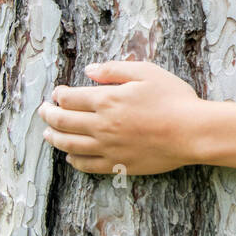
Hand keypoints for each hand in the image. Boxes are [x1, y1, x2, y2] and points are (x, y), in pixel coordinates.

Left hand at [39, 59, 203, 175]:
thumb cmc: (173, 99)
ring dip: (54, 138)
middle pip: (63, 122)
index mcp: (107, 100)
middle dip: (49, 115)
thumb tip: (89, 70)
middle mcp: (101, 125)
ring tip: (48, 134)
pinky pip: (86, 165)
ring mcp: (108, 148)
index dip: (59, 95)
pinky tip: (70, 155)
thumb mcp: (146, 72)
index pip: (70, 98)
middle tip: (43, 111)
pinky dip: (73, 159)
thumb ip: (115, 70)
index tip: (57, 93)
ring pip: (69, 145)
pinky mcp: (117, 164)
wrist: (192, 132)